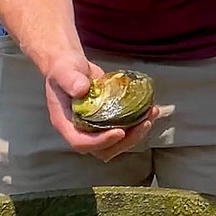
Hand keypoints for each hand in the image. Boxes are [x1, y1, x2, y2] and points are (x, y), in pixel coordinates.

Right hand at [42, 55, 170, 161]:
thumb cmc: (63, 68)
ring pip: (117, 143)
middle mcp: (80, 130)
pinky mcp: (107, 121)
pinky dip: (139, 123)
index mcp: (65, 123)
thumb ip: (70, 79)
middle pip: (103, 150)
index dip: (100, 142)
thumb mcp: (63, 70)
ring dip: (137, 133)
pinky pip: (124, 130)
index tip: (120, 132)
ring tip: (152, 114)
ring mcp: (95, 128)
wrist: (70, 66)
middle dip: (126, 141)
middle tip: (144, 123)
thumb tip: (83, 89)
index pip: (81, 142)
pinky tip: (151, 109)